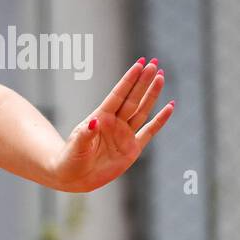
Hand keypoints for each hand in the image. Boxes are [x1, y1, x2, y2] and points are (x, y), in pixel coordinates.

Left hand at [51, 57, 174, 192]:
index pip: (118, 95)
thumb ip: (86, 134)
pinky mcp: (132, 149)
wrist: (73, 177)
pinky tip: (170, 106)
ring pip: (142, 110)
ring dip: (152, 94)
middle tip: (155, 62)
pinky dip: (160, 120)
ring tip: (161, 76)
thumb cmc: (70, 159)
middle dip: (143, 81)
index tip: (139, 64)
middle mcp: (115, 123)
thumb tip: (95, 122)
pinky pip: (149, 131)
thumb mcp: (76, 146)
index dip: (128, 80)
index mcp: (100, 118)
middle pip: (133, 98)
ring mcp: (125, 135)